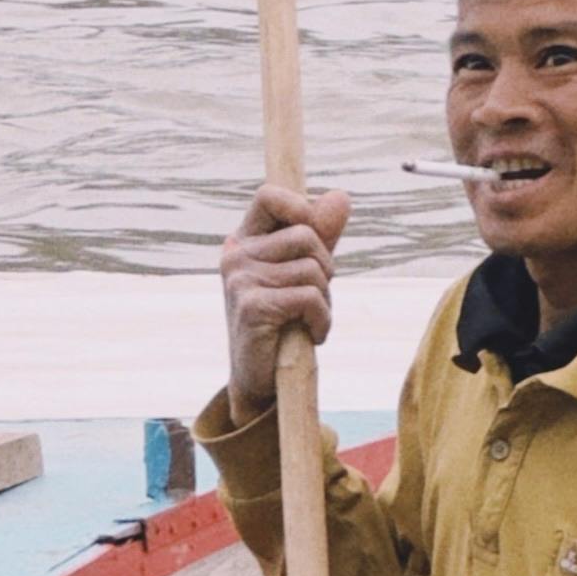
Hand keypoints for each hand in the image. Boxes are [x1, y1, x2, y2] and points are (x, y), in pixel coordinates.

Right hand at [222, 181, 348, 416]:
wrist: (259, 380)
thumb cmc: (283, 323)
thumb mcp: (303, 273)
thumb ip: (321, 235)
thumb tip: (341, 195)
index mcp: (244, 241)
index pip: (270, 195)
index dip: (301, 206)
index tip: (315, 239)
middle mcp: (236, 255)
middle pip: (306, 234)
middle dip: (325, 268)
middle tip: (314, 298)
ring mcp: (240, 280)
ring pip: (313, 269)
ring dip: (325, 300)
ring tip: (310, 320)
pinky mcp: (252, 306)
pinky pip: (309, 297)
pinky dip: (322, 320)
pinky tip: (311, 336)